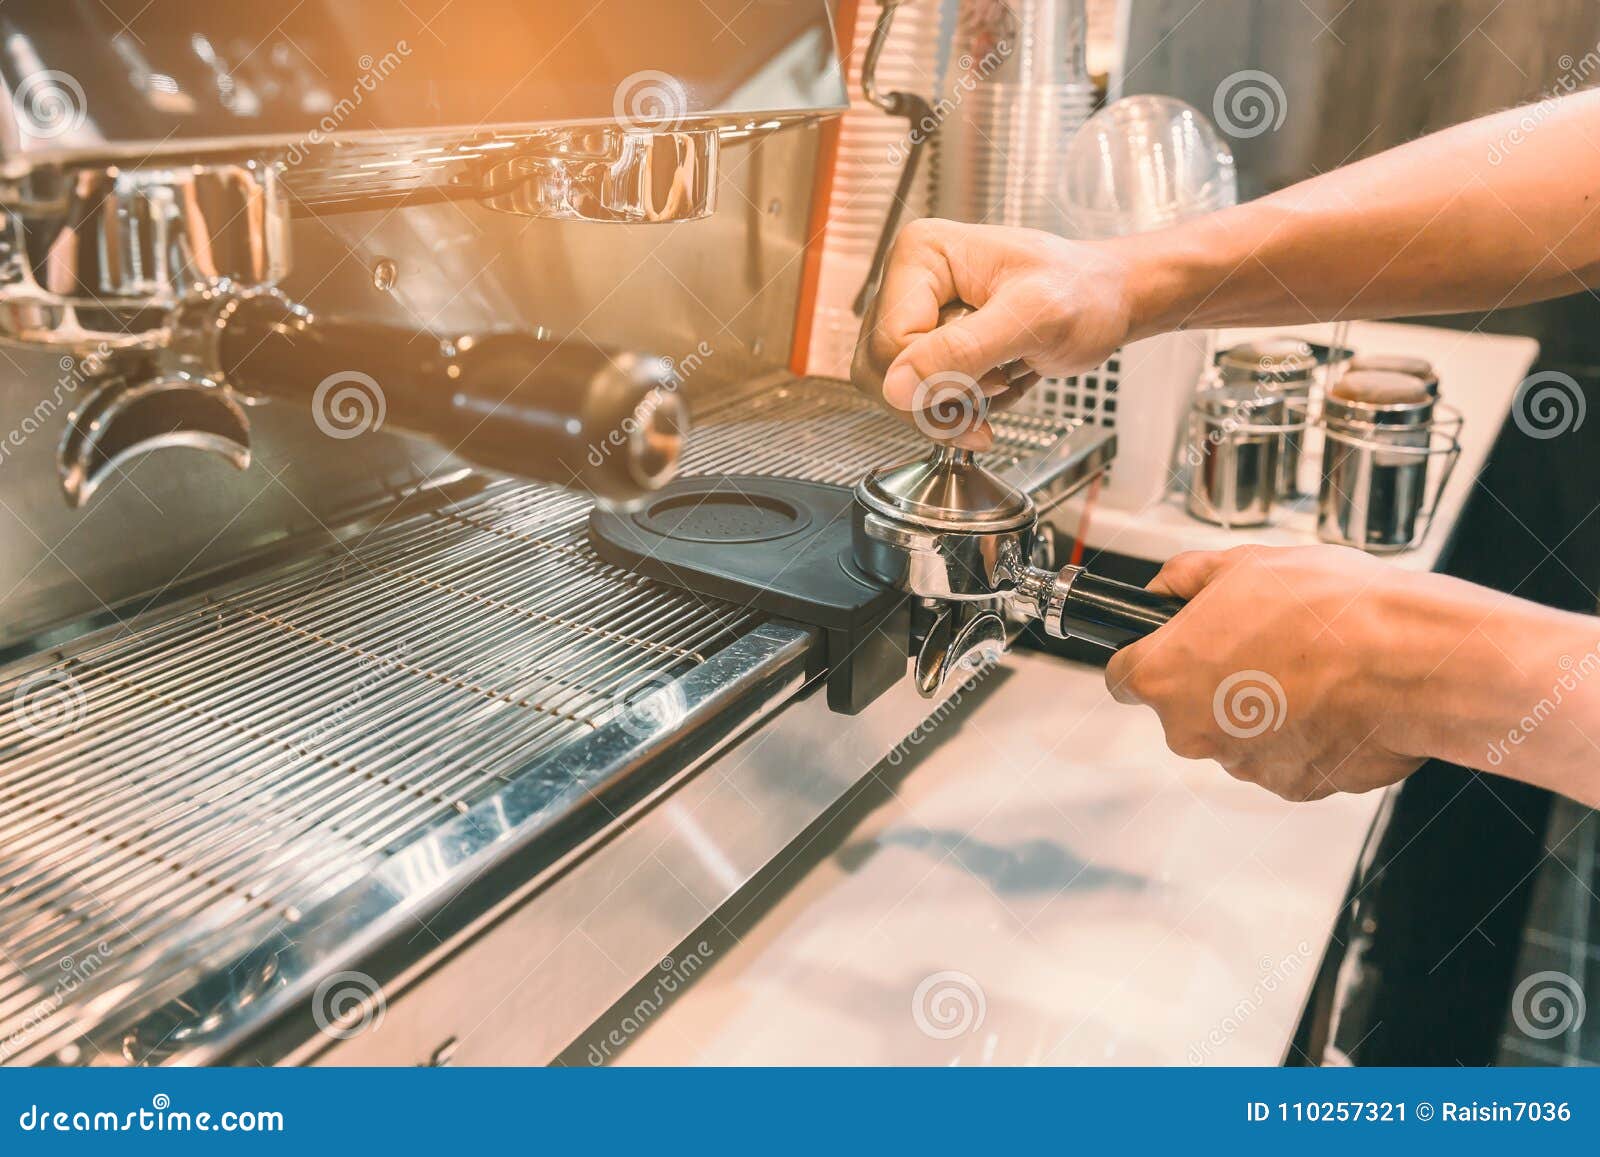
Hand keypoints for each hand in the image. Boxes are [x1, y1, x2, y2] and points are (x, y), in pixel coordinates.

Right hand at [856, 219, 1138, 449]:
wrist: (1108, 300)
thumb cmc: (1084, 291)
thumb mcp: (1031, 319)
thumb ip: (962, 351)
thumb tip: (897, 387)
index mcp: (921, 255)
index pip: (889, 345)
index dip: (937, 379)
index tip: (994, 376)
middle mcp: (907, 281)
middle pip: (883, 372)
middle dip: (942, 398)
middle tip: (998, 386)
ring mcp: (916, 314)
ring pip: (898, 391)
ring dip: (953, 407)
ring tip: (1002, 383)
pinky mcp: (928, 342)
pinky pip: (918, 397)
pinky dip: (960, 408)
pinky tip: (995, 388)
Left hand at [1104, 545, 1429, 800]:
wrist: (1411, 661)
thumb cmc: (1330, 611)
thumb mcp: (1244, 564)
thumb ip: (1186, 578)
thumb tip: (1165, 587)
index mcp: (1164, 677)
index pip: (1122, 677)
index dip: (1145, 656)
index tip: (1166, 646)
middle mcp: (1191, 731)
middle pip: (1180, 709)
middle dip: (1209, 681)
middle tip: (1258, 644)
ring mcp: (1241, 765)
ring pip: (1233, 734)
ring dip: (1257, 708)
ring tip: (1306, 668)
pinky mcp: (1292, 787)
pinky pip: (1282, 757)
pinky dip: (1299, 734)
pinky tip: (1332, 700)